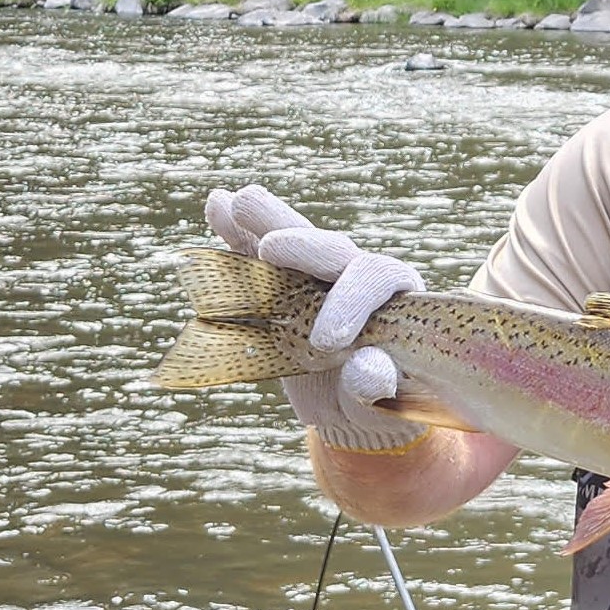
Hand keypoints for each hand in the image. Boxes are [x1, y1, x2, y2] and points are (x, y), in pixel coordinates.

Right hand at [205, 184, 426, 451]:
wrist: (346, 406)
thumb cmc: (374, 405)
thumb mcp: (379, 405)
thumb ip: (374, 387)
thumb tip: (369, 368)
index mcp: (394, 297)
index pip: (376, 279)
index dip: (350, 302)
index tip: (325, 339)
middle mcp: (357, 275)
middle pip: (334, 247)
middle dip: (303, 244)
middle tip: (271, 249)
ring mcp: (316, 274)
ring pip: (295, 239)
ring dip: (265, 220)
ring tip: (236, 202)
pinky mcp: (281, 282)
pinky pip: (256, 252)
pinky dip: (235, 233)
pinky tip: (216, 206)